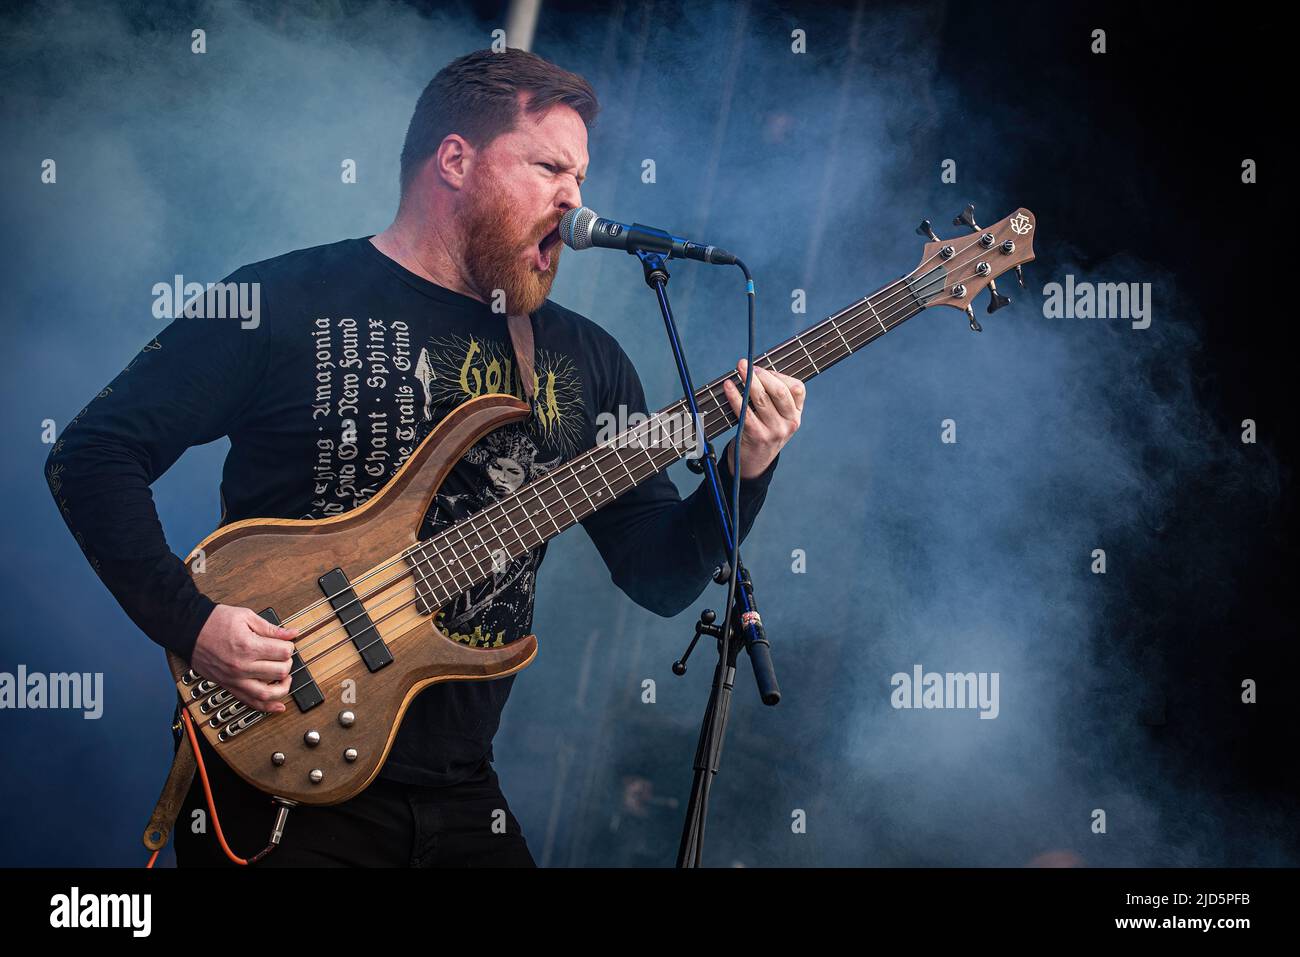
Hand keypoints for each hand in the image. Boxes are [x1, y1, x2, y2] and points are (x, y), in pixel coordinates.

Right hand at [190, 604, 299, 713]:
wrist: (188, 630)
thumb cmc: (214, 621)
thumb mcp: (245, 617)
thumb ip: (271, 628)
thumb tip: (292, 633)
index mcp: (248, 646)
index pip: (283, 653)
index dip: (289, 646)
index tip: (286, 643)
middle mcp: (242, 666)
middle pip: (280, 672)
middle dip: (287, 663)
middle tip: (283, 656)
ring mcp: (234, 679)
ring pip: (267, 694)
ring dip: (283, 688)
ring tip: (285, 679)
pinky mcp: (228, 686)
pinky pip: (250, 702)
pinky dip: (267, 707)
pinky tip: (278, 705)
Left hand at [720, 358, 804, 478]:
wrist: (753, 464)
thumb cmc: (762, 433)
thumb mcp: (777, 418)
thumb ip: (774, 398)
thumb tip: (755, 370)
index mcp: (796, 415)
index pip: (797, 388)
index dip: (779, 375)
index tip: (763, 370)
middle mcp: (789, 423)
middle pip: (780, 391)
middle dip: (762, 374)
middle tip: (748, 365)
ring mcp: (774, 431)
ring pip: (762, 399)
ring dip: (749, 381)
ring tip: (740, 369)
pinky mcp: (757, 436)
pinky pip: (745, 412)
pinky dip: (735, 396)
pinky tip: (729, 387)